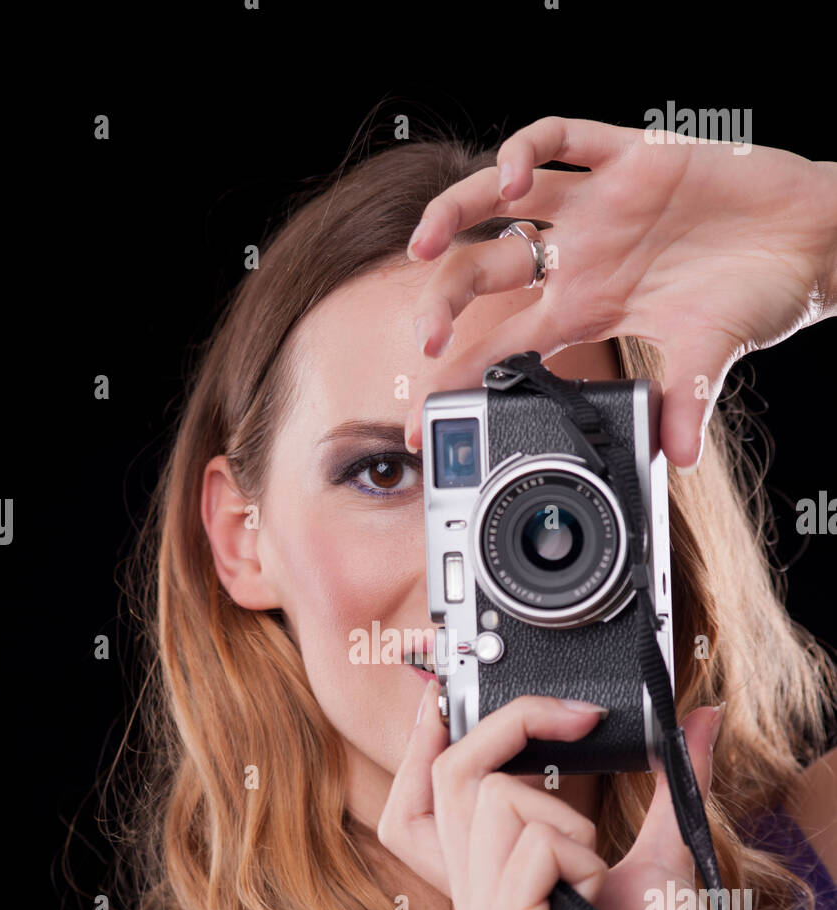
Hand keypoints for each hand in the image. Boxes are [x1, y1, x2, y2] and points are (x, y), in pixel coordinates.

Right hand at [377, 686, 753, 909]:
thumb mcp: (658, 847)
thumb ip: (666, 783)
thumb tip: (698, 719)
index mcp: (486, 885)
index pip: (411, 808)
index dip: (415, 745)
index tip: (442, 694)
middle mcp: (470, 905)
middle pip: (451, 777)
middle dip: (518, 725)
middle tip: (583, 721)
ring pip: (494, 801)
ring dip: (568, 821)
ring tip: (597, 875)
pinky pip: (531, 849)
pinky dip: (582, 858)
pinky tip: (597, 900)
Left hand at [402, 116, 836, 470]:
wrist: (809, 239)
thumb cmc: (757, 293)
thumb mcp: (709, 356)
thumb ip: (683, 402)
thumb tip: (678, 458)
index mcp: (588, 307)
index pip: (505, 341)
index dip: (461, 371)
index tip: (426, 409)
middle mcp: (580, 255)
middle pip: (484, 267)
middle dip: (444, 298)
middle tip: (423, 335)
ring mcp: (597, 205)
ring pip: (501, 197)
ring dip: (455, 214)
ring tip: (424, 244)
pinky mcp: (629, 155)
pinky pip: (563, 138)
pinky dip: (526, 150)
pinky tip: (513, 177)